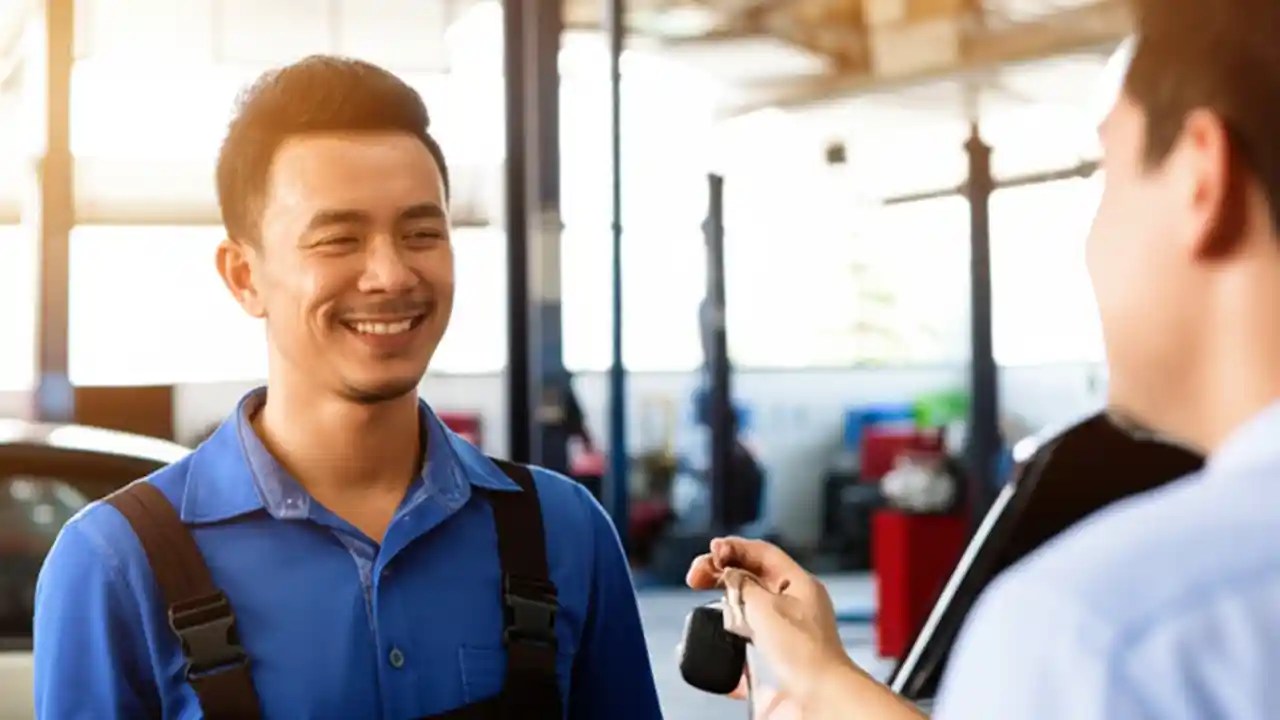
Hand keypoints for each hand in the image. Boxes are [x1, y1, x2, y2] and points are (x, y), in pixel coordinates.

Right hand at [686, 537, 858, 701]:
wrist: (818, 701)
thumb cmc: (802, 653)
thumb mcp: (765, 607)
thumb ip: (742, 585)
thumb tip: (728, 573)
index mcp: (799, 585)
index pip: (762, 553)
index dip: (734, 548)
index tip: (710, 552)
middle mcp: (793, 605)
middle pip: (752, 578)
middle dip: (722, 574)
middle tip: (695, 578)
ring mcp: (783, 633)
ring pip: (747, 609)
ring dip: (724, 607)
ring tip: (707, 609)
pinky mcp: (773, 660)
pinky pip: (745, 644)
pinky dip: (727, 643)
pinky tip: (716, 646)